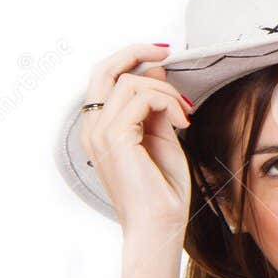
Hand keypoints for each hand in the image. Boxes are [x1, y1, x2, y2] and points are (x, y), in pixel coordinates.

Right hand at [78, 44, 192, 237]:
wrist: (159, 225)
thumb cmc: (162, 190)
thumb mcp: (162, 137)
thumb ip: (155, 106)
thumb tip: (157, 71)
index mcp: (100, 127)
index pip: (106, 77)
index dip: (132, 57)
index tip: (163, 54)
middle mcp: (93, 127)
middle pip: (105, 69)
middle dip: (137, 52)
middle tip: (168, 52)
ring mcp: (99, 132)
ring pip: (131, 82)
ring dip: (166, 91)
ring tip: (184, 114)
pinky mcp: (114, 138)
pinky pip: (141, 98)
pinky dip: (167, 102)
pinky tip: (183, 121)